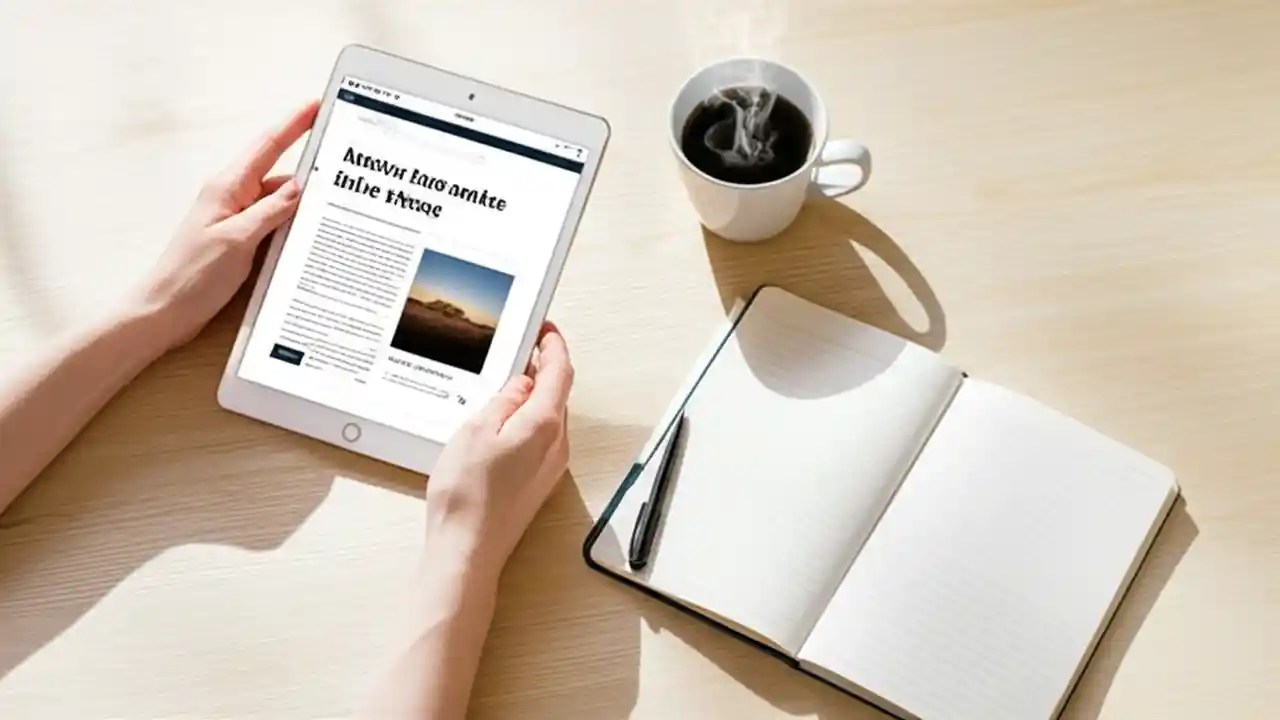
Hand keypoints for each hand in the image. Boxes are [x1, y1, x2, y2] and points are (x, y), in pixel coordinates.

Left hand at [128, 100, 319, 350]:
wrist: (164, 312)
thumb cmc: (191, 276)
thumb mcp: (237, 240)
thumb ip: (271, 211)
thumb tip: (301, 186)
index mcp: (227, 187)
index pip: (267, 145)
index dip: (294, 123)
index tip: (317, 105)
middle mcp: (233, 197)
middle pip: (281, 174)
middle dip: (311, 165)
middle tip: (343, 159)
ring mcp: (237, 220)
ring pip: (281, 203)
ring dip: (304, 204)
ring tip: (336, 204)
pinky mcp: (241, 242)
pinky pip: (275, 226)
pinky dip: (293, 227)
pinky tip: (312, 235)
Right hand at [424, 323, 574, 580]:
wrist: (467, 551)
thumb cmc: (467, 495)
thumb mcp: (477, 429)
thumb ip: (504, 400)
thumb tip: (521, 384)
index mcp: (544, 424)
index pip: (560, 372)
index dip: (553, 346)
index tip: (544, 330)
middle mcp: (556, 445)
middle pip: (558, 394)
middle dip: (542, 369)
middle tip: (520, 350)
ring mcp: (550, 467)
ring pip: (550, 417)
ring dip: (533, 397)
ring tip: (504, 384)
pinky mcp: (538, 483)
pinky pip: (541, 439)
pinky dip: (528, 421)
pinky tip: (502, 423)